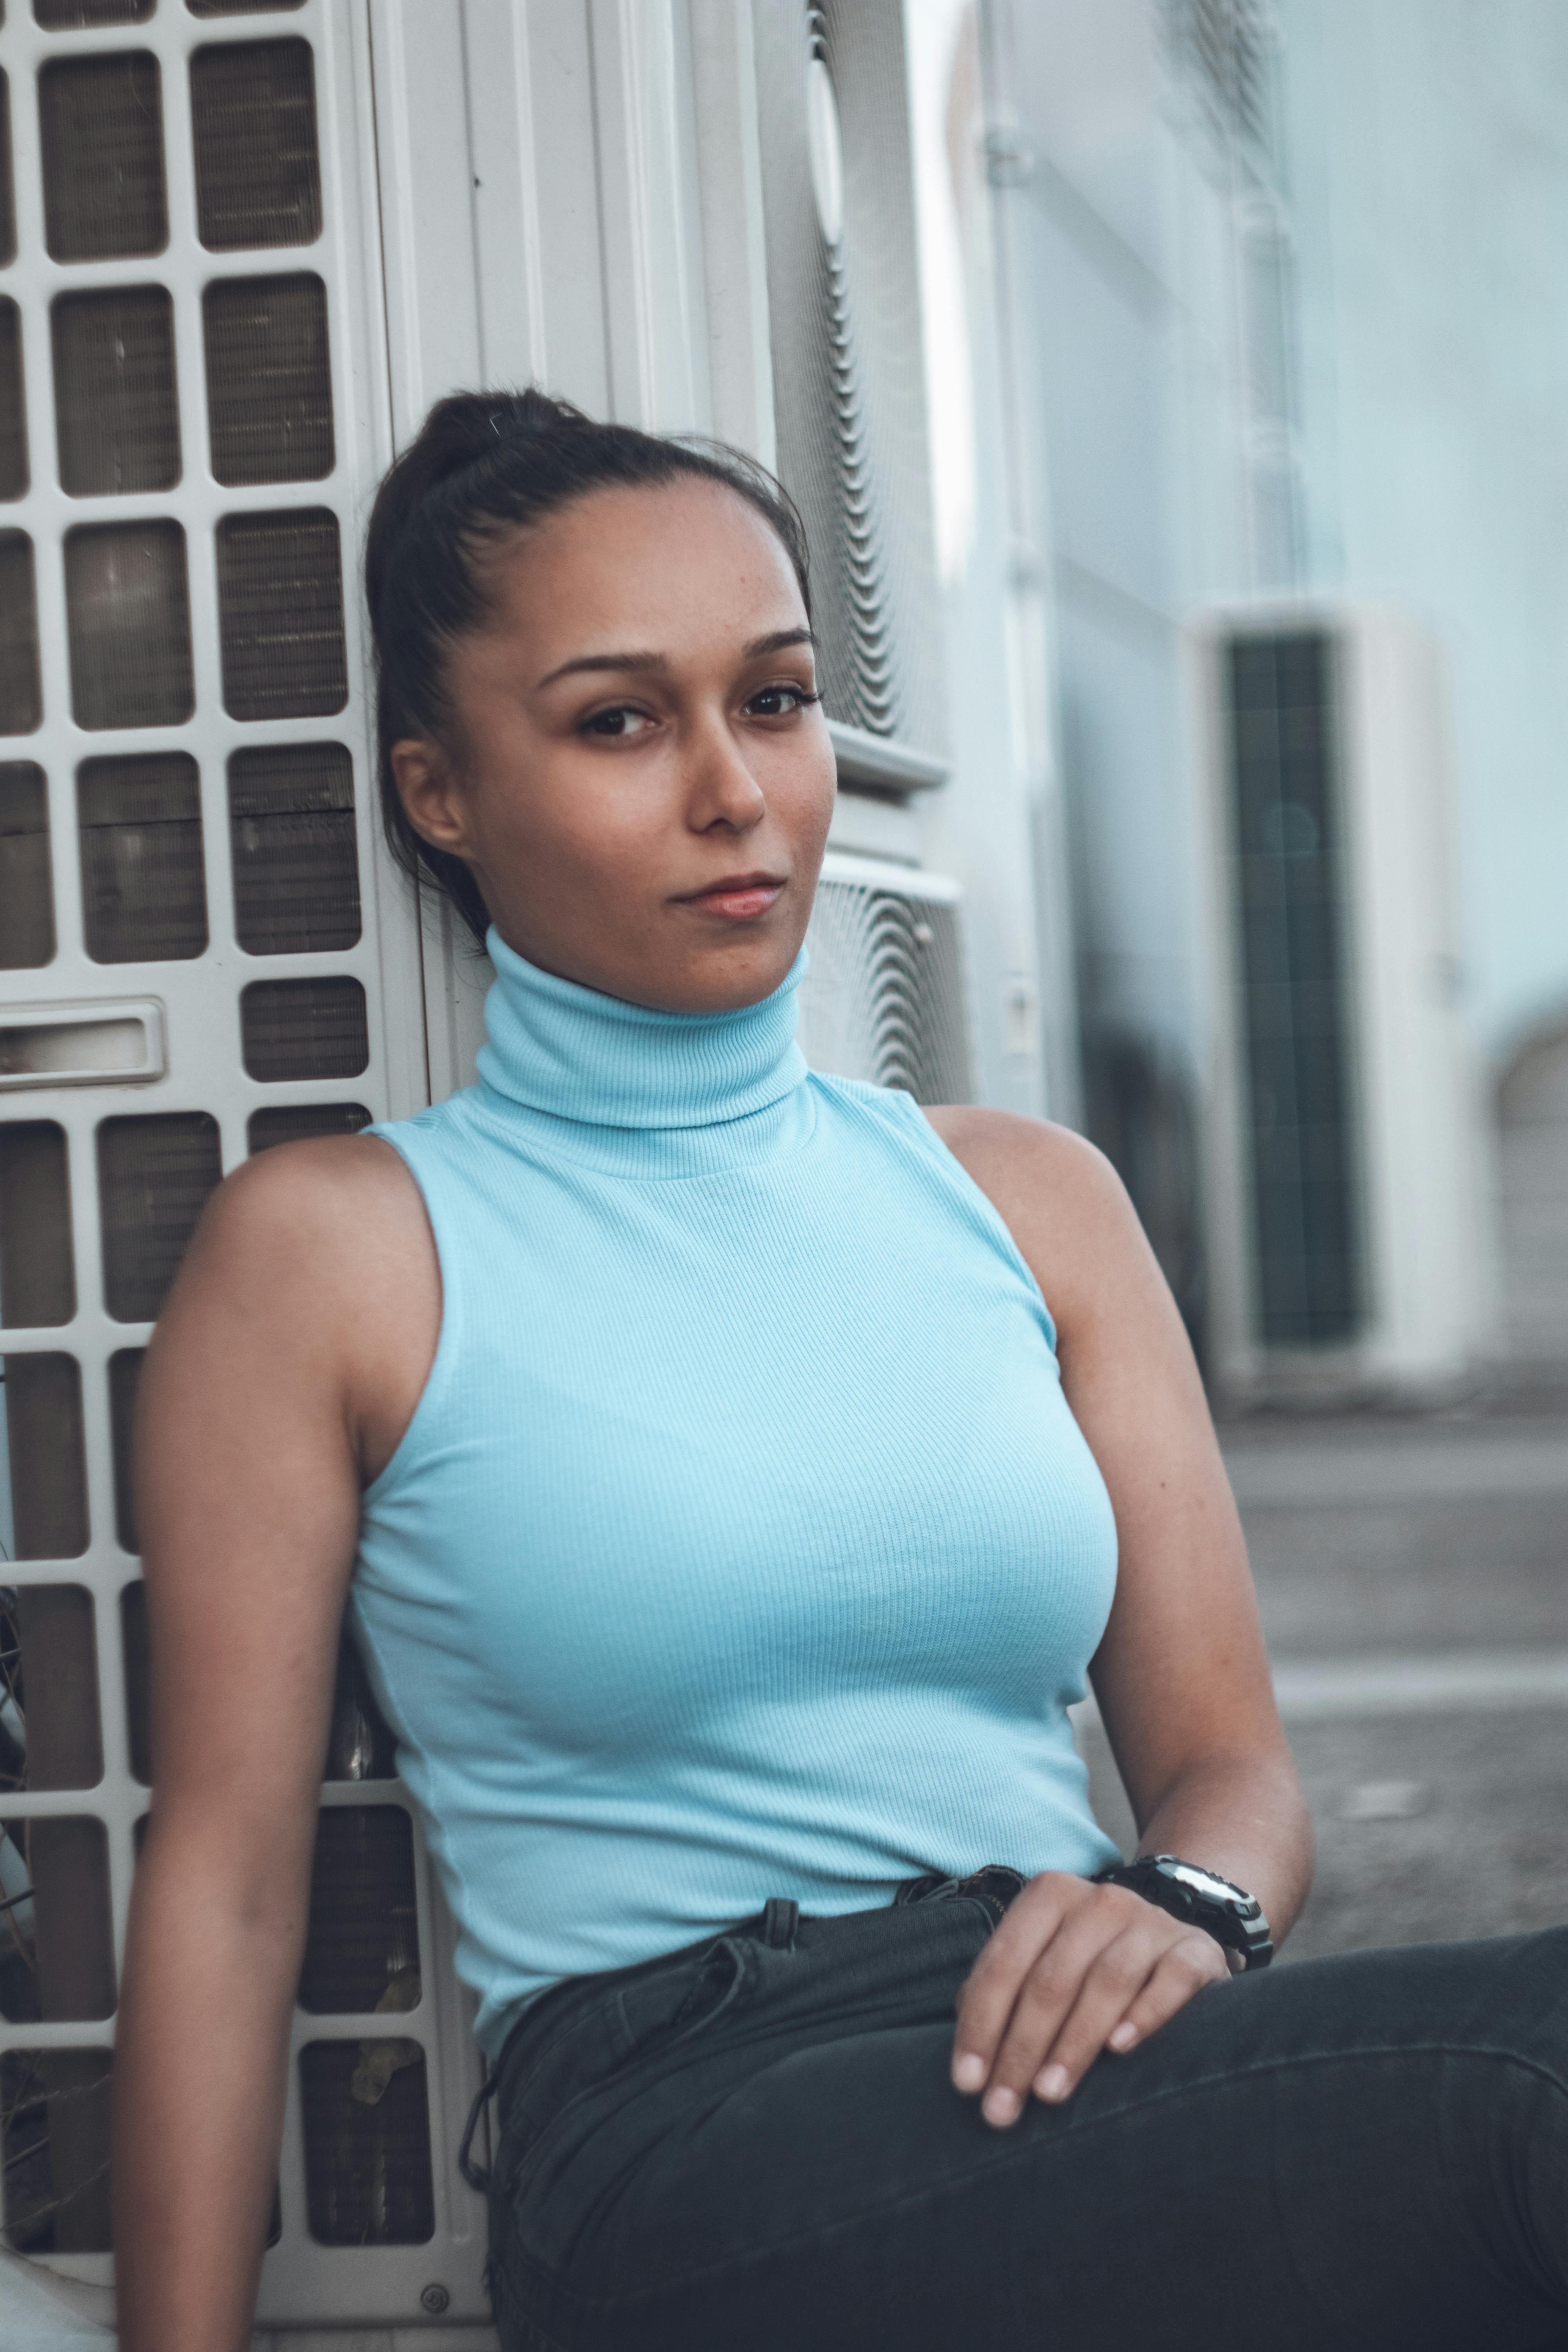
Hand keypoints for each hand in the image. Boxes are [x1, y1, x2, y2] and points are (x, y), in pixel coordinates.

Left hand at [949, 1870, 1228, 2127]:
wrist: (1172, 1940)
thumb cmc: (1088, 1963)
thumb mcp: (1041, 1963)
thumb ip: (1003, 1996)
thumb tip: (971, 2060)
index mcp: (1050, 1895)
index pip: (1004, 1961)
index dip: (981, 2024)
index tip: (966, 2083)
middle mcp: (1100, 1901)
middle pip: (1051, 1978)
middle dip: (1021, 2048)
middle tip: (1004, 2107)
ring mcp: (1151, 1922)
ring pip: (1108, 1980)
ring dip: (1074, 2042)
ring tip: (1049, 2094)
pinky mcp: (1196, 1950)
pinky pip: (1173, 1979)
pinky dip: (1145, 2013)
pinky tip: (1120, 2047)